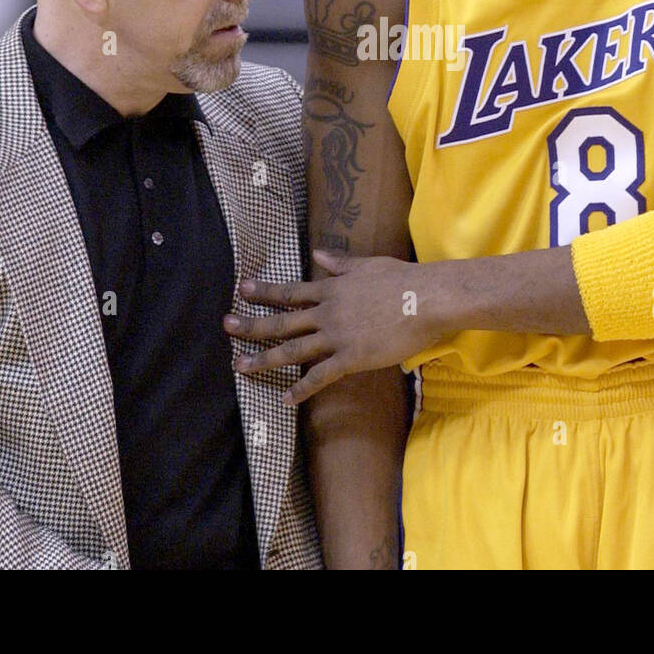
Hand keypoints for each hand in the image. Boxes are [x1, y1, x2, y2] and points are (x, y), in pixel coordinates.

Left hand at [223, 250, 441, 403]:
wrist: (427, 298)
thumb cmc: (403, 279)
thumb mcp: (367, 265)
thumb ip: (339, 263)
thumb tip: (317, 254)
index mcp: (332, 289)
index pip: (291, 291)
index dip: (265, 291)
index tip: (242, 289)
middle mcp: (327, 312)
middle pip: (282, 320)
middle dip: (251, 324)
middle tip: (226, 325)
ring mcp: (337, 336)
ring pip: (293, 349)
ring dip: (264, 358)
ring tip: (239, 365)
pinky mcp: (351, 357)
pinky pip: (320, 376)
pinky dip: (301, 388)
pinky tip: (285, 398)